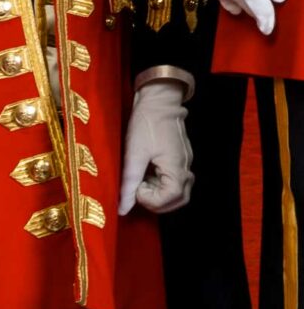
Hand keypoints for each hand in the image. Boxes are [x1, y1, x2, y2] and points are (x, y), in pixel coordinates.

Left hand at [119, 80, 192, 216]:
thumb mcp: (134, 154)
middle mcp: (186, 169)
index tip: (135, 188)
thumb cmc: (146, 123)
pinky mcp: (179, 160)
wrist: (158, 100)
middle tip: (137, 189)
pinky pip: (174, 180)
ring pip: (177, 193)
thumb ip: (129, 183)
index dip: (151, 200)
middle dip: (155, 201)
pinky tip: (146, 172)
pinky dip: (159, 183)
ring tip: (141, 180)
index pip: (170, 199)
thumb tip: (123, 208)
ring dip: (158, 193)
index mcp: (177, 168)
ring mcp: (184, 164)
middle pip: (177, 200)